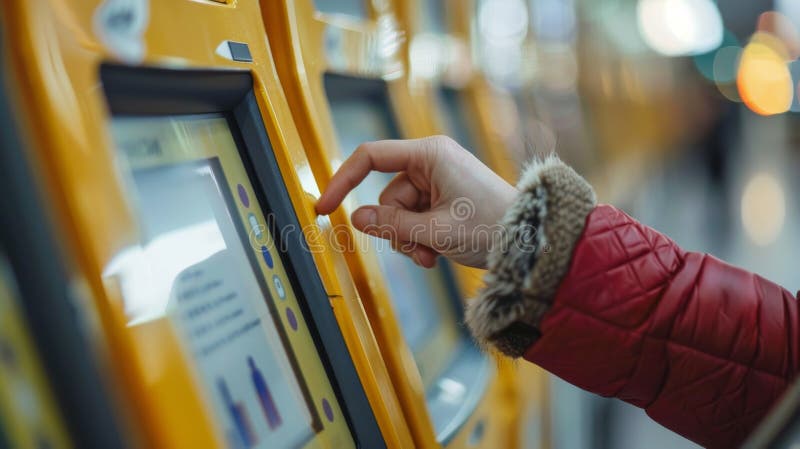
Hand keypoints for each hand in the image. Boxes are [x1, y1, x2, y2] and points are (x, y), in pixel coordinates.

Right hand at [315, 136, 517, 268]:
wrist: (531, 241)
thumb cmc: (491, 227)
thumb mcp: (434, 231)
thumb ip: (391, 225)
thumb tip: (355, 218)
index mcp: (430, 154)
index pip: (370, 157)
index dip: (342, 181)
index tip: (322, 207)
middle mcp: (432, 162)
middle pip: (387, 197)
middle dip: (397, 228)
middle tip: (420, 250)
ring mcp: (439, 182)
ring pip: (400, 214)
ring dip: (411, 239)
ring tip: (434, 254)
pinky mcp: (445, 200)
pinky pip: (415, 221)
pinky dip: (421, 239)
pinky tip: (438, 254)